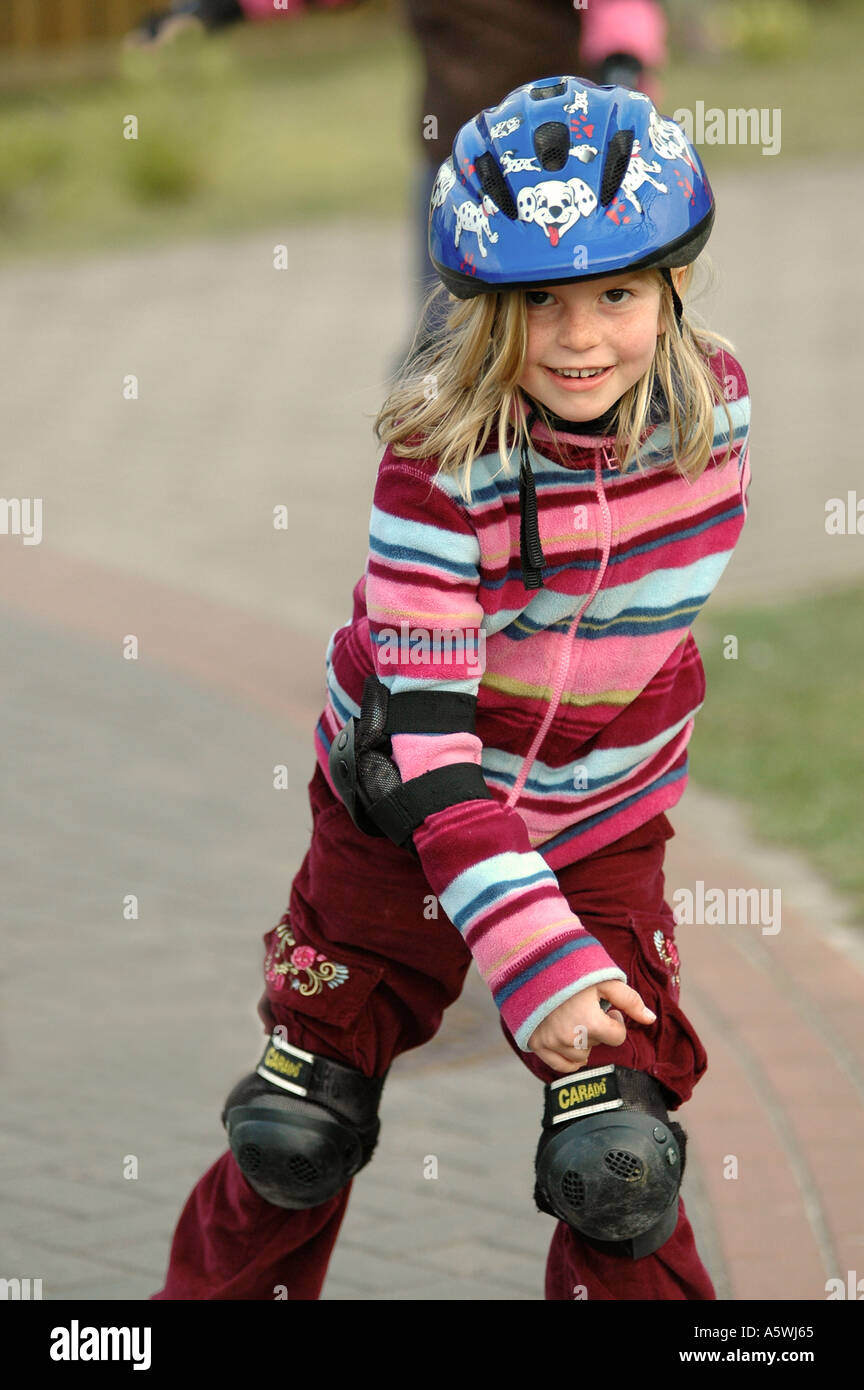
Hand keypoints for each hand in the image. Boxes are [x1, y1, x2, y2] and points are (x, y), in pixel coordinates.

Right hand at [527, 980, 655, 1073]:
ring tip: (574, 1018)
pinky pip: (561, 1066)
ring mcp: (551, 1043)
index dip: (615, 1021)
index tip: (607, 1008)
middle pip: (598, 1046)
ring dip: (583, 1042)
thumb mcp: (604, 979)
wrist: (531, 965)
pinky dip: (568, 1056)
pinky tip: (567, 1037)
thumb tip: (651, 1019)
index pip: (618, 1037)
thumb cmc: (571, 970)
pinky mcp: (536, 1045)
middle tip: (586, 1008)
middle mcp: (570, 1038)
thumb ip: (630, 1000)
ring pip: (581, 1057)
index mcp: (590, 1023)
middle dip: (597, 1029)